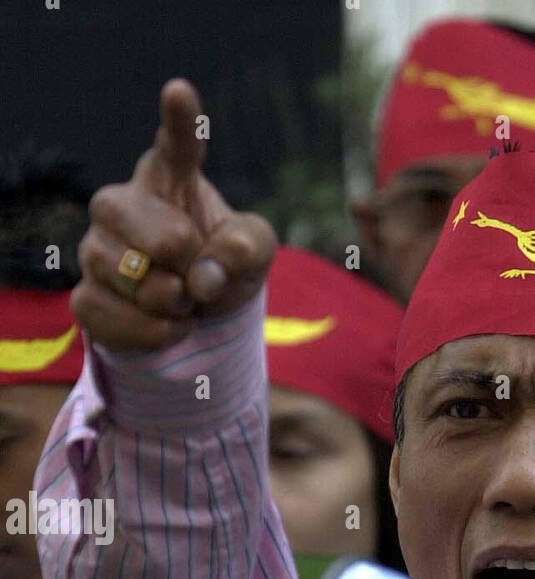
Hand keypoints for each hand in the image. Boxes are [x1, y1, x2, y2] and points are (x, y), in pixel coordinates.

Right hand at [72, 78, 275, 352]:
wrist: (196, 315)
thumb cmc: (224, 264)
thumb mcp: (253, 253)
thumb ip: (247, 250)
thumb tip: (205, 277)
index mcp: (169, 175)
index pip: (176, 145)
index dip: (179, 121)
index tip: (180, 92)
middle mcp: (120, 203)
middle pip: (160, 237)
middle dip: (191, 268)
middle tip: (195, 273)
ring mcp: (95, 248)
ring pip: (140, 285)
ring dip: (175, 305)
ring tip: (180, 299)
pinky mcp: (85, 294)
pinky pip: (120, 320)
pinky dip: (156, 333)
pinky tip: (165, 324)